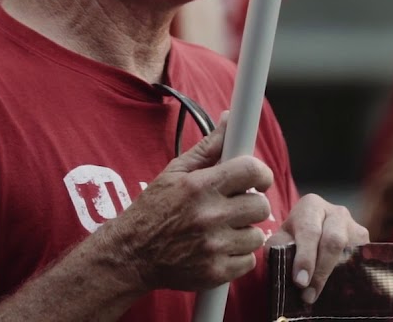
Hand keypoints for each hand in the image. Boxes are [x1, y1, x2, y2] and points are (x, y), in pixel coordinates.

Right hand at [100, 112, 274, 291]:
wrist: (132, 254)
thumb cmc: (154, 208)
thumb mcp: (176, 171)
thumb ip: (209, 147)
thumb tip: (231, 119)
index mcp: (200, 186)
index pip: (252, 170)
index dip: (260, 173)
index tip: (256, 179)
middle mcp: (209, 216)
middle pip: (261, 205)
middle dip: (251, 203)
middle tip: (234, 206)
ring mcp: (213, 247)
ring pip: (257, 235)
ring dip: (245, 232)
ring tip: (223, 229)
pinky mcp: (215, 272)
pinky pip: (248, 260)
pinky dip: (238, 255)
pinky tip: (219, 248)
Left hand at [268, 195, 367, 304]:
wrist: (316, 231)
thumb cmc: (295, 236)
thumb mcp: (281, 238)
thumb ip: (277, 247)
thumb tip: (279, 263)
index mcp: (312, 206)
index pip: (310, 231)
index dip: (305, 258)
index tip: (300, 282)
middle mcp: (336, 211)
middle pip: (333, 241)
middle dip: (321, 270)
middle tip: (309, 294)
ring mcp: (354, 225)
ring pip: (350, 251)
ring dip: (334, 275)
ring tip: (319, 293)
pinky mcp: (366, 240)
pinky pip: (361, 258)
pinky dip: (348, 275)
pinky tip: (336, 288)